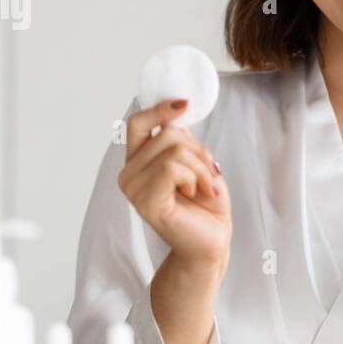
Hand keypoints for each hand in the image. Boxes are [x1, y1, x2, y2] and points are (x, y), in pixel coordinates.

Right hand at [118, 98, 231, 276]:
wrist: (213, 239)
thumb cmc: (205, 203)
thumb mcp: (195, 161)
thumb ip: (180, 139)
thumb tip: (176, 112)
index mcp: (138, 161)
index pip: (137, 123)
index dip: (160, 109)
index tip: (184, 104)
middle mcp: (129, 173)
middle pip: (167, 134)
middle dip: (199, 150)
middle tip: (210, 173)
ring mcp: (133, 189)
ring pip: (174, 151)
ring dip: (201, 167)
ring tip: (206, 187)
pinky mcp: (145, 203)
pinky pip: (172, 169)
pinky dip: (195, 178)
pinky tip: (198, 193)